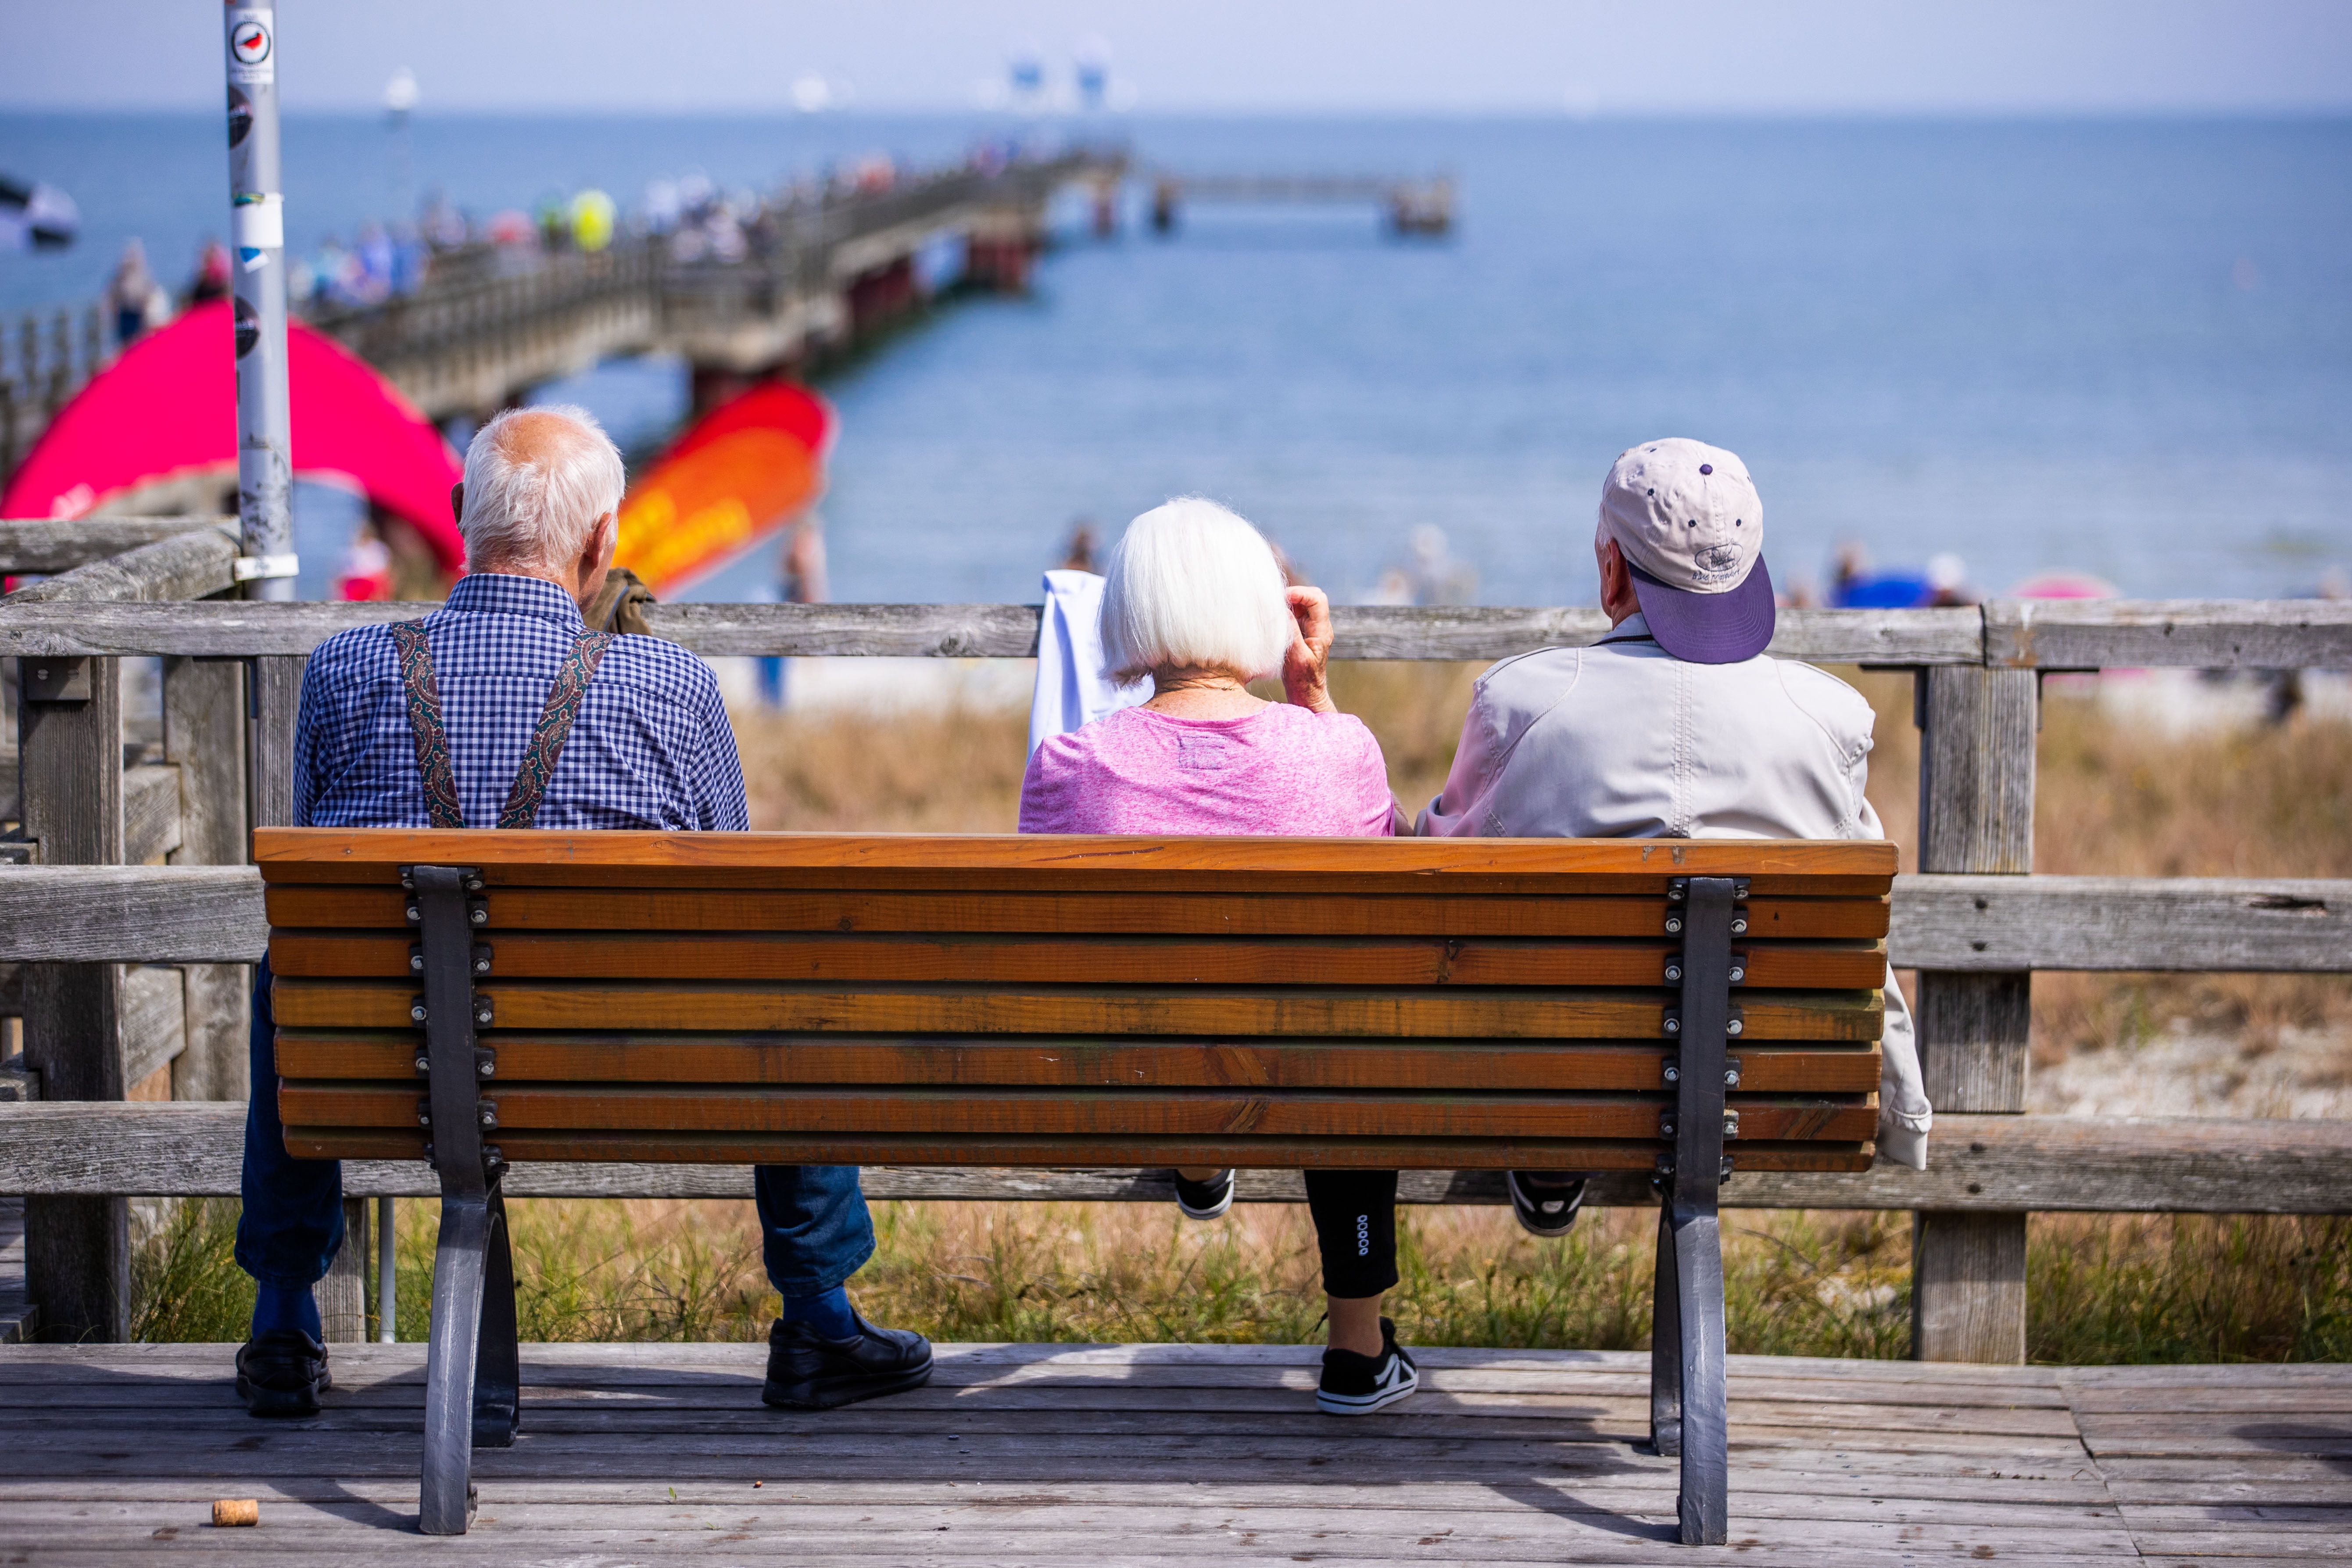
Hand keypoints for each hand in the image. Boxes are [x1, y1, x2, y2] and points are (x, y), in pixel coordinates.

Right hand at [1281, 585, 1336, 712]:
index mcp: (1322, 631)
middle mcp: (1320, 626)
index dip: (1300, 594)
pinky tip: (1275, 618)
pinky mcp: (1303, 631)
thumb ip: (1291, 631)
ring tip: (1274, 609)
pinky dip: (1286, 610)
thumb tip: (1282, 609)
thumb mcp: (1296, 657)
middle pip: (1313, 596)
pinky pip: (1297, 612)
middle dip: (1295, 594)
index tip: (1282, 599)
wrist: (1306, 693)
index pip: (1317, 599)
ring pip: (1304, 603)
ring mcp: (1312, 628)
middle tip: (1277, 602)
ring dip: (1289, 602)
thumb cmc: (1302, 680)